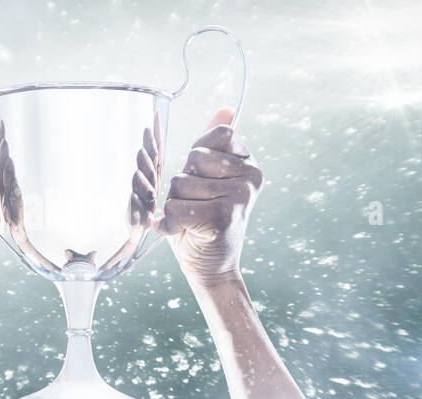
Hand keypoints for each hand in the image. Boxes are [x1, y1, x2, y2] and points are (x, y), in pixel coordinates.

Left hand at [154, 108, 263, 282]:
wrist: (211, 267)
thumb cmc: (204, 220)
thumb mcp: (208, 177)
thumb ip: (213, 145)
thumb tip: (228, 108)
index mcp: (249, 163)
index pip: (219, 134)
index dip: (199, 155)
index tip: (204, 178)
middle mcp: (252, 176)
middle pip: (193, 158)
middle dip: (183, 183)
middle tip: (197, 205)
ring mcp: (240, 196)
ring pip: (181, 183)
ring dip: (176, 205)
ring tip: (192, 220)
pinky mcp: (224, 217)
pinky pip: (176, 207)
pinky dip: (169, 224)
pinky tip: (183, 232)